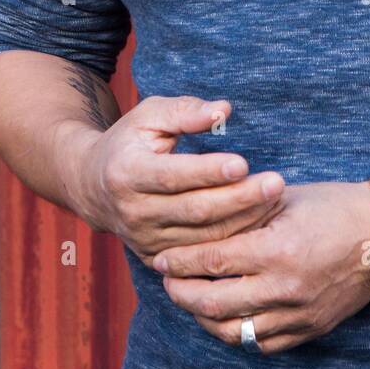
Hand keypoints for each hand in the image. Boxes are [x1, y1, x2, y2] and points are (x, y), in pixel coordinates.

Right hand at [59, 95, 284, 268]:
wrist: (92, 188)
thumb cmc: (129, 141)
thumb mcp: (149, 115)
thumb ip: (185, 111)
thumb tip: (223, 110)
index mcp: (127, 173)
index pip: (173, 176)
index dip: (208, 172)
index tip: (243, 163)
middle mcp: (134, 212)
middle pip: (195, 210)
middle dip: (239, 198)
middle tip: (276, 183)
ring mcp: (145, 240)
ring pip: (203, 238)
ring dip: (244, 220)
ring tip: (276, 200)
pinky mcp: (157, 258)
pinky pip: (202, 254)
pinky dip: (234, 240)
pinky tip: (261, 222)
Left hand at [150, 180, 369, 354]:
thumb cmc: (335, 206)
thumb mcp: (286, 197)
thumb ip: (246, 211)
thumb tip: (204, 217)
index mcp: (277, 249)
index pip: (212, 262)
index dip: (180, 262)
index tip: (160, 258)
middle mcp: (284, 287)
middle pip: (214, 303)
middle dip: (182, 292)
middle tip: (168, 281)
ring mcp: (297, 314)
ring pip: (234, 331)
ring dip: (205, 318)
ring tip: (193, 300)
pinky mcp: (309, 329)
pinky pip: (262, 343)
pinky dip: (238, 333)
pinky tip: (227, 317)